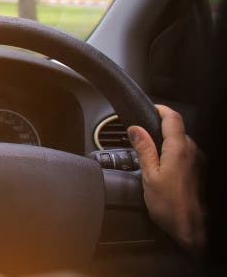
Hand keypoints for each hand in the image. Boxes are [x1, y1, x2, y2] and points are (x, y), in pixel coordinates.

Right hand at [128, 105, 204, 254]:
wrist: (192, 230)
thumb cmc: (170, 206)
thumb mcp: (149, 175)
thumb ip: (144, 149)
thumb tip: (136, 129)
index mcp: (179, 149)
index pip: (173, 118)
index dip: (161, 109)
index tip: (150, 108)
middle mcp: (193, 152)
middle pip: (177, 130)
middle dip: (160, 130)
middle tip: (142, 138)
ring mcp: (200, 162)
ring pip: (182, 143)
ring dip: (167, 144)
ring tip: (151, 158)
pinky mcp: (201, 172)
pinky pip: (186, 155)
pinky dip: (174, 156)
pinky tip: (164, 171)